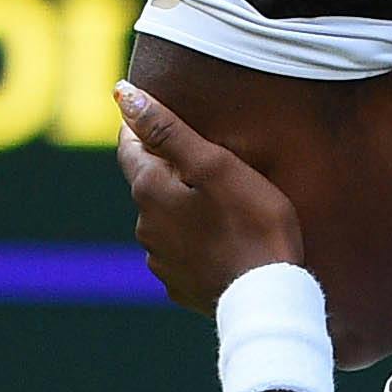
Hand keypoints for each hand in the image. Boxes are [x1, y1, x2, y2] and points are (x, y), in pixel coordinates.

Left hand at [113, 81, 303, 315]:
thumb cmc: (251, 224)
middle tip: (201, 157)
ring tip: (216, 200)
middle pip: (149, 184)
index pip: (130, 147)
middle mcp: (145, 228)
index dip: (142, 127)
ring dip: (181, 206)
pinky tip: (218, 239)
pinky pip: (181, 252)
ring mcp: (161, 261)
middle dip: (167, 168)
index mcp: (149, 192)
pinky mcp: (179, 285)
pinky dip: (193, 240)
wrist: (268, 296)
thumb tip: (122, 94)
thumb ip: (167, 129)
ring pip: (164, 220)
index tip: (156, 115)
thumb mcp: (215, 164)